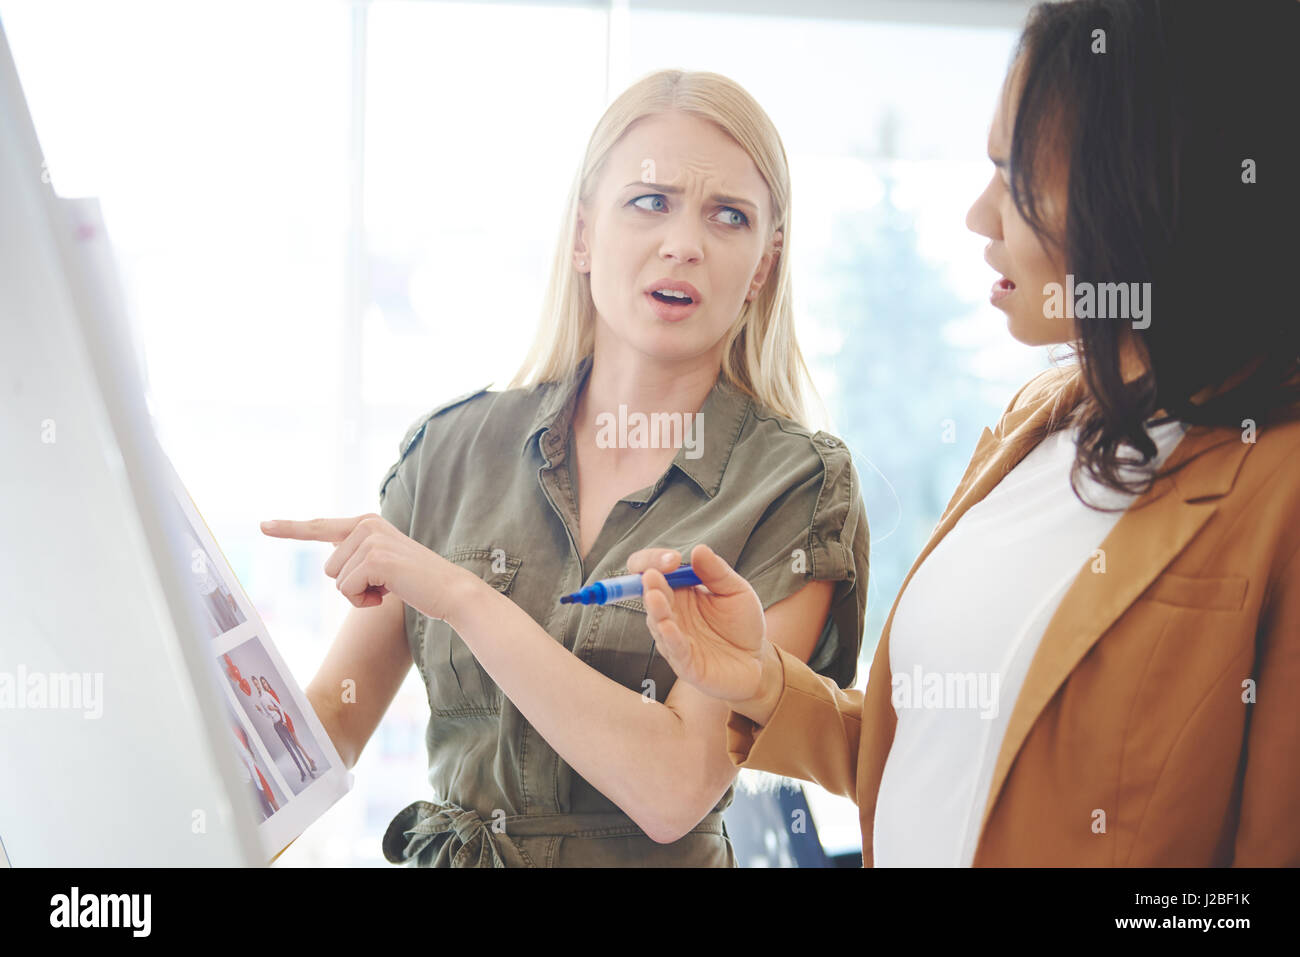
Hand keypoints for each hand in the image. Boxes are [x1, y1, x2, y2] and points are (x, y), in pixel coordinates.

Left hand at [259, 514, 481, 621]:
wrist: (449, 591)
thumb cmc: (417, 583)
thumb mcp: (384, 563)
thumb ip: (358, 556)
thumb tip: (334, 567)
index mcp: (367, 523)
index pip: (320, 526)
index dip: (289, 528)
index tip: (262, 525)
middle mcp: (366, 525)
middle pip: (328, 568)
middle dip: (352, 585)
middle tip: (386, 584)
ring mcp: (370, 540)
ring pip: (336, 581)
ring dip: (359, 594)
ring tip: (391, 587)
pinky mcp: (374, 558)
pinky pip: (347, 590)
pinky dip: (365, 601)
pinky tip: (391, 593)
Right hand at [628, 542, 768, 704]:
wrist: (757, 660)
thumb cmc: (742, 624)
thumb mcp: (736, 590)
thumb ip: (717, 572)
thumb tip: (698, 548)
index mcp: (678, 592)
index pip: (652, 570)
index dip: (654, 561)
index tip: (672, 559)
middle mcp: (671, 614)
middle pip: (649, 595)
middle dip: (650, 584)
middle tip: (653, 574)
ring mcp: (674, 639)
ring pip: (657, 622)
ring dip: (656, 610)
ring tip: (654, 596)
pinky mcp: (684, 663)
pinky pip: (674, 649)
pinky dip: (669, 637)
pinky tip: (667, 625)